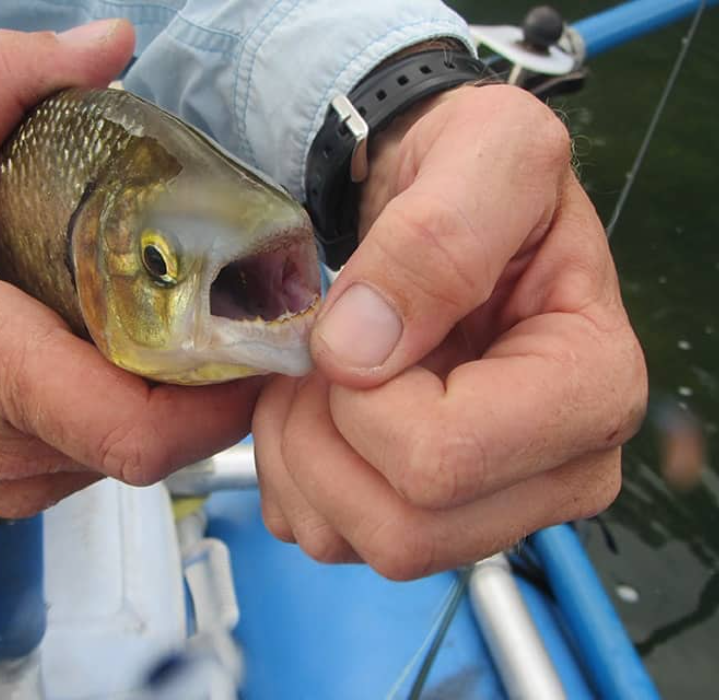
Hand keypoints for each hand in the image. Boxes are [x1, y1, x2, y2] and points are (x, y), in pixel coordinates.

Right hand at [0, 21, 260, 514]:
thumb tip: (108, 44)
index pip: (139, 430)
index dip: (220, 397)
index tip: (254, 336)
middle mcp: (17, 445)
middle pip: (164, 441)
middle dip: (217, 381)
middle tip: (234, 310)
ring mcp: (21, 482)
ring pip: (140, 453)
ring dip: (175, 395)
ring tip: (180, 325)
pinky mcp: (20, 493)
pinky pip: (102, 457)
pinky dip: (129, 410)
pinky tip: (115, 357)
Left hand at [253, 85, 646, 578]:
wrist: (445, 204)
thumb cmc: (479, 172)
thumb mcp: (487, 152)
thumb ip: (439, 239)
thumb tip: (363, 351)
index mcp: (590, 390)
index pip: (446, 457)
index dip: (364, 399)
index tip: (355, 324)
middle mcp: (557, 471)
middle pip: (403, 529)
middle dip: (321, 436)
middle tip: (321, 356)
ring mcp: (491, 506)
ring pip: (354, 542)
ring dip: (297, 452)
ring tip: (315, 376)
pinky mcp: (429, 514)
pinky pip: (326, 535)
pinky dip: (290, 473)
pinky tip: (313, 410)